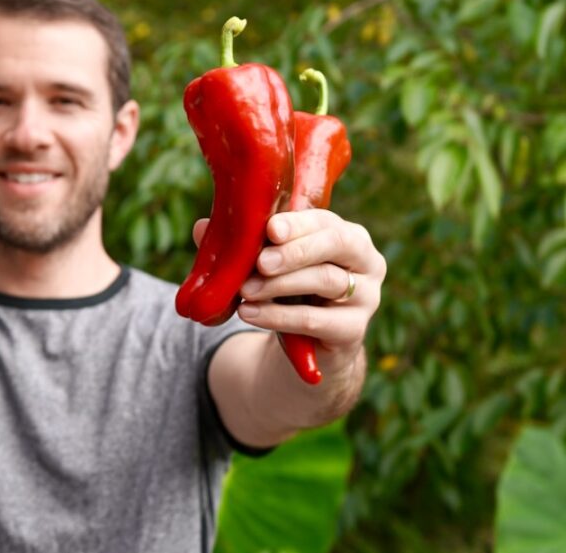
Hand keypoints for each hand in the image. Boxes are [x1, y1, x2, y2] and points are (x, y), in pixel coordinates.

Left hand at [193, 210, 385, 369]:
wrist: (308, 345)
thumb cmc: (288, 291)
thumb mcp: (266, 267)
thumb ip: (239, 246)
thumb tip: (200, 228)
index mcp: (346, 234)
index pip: (325, 220)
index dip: (297, 223)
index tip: (269, 228)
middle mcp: (366, 261)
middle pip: (336, 245)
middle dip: (295, 251)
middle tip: (260, 262)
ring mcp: (366, 297)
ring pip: (327, 281)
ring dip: (281, 285)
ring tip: (245, 290)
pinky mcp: (354, 331)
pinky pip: (316, 320)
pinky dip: (280, 316)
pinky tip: (249, 313)